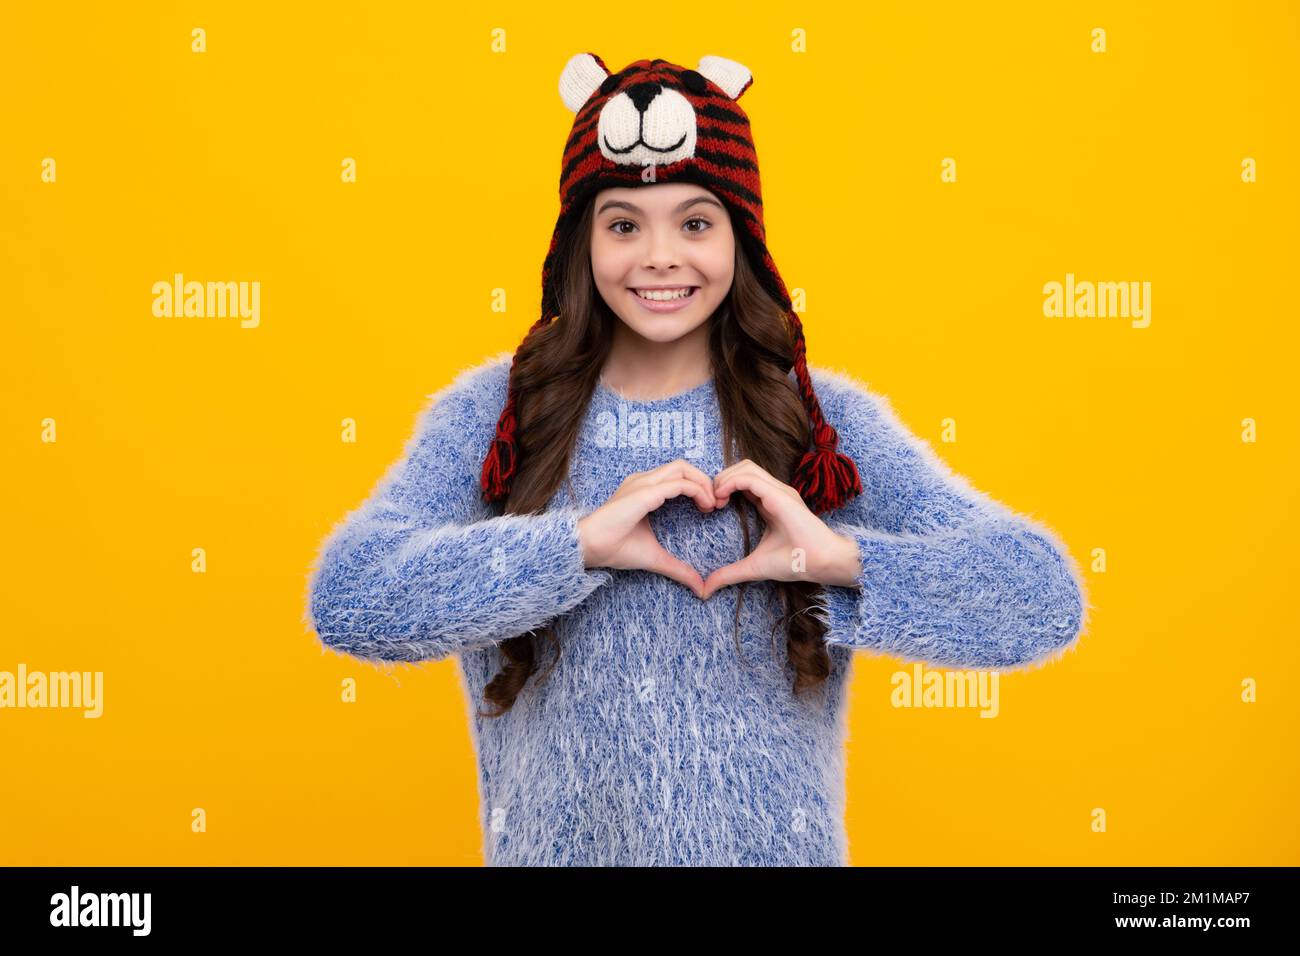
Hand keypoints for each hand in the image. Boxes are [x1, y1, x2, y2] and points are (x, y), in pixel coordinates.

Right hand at [577, 459, 719, 598]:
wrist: (590, 548)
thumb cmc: (615, 549)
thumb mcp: (655, 558)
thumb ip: (678, 569)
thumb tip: (700, 588)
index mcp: (644, 489)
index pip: (678, 475)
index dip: (699, 486)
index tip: (710, 508)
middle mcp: (644, 481)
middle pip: (683, 466)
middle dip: (705, 480)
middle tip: (716, 504)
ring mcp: (643, 483)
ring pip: (683, 468)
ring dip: (703, 483)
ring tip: (711, 505)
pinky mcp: (645, 492)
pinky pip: (678, 483)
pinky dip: (697, 490)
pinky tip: (704, 507)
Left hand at [700, 459, 862, 599]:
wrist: (821, 563)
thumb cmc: (795, 562)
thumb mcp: (753, 567)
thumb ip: (729, 574)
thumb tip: (706, 590)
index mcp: (770, 503)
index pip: (743, 481)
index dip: (723, 488)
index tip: (711, 508)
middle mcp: (775, 492)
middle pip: (743, 467)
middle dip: (721, 478)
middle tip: (710, 501)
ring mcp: (779, 491)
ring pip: (746, 467)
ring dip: (724, 478)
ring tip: (715, 499)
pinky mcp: (780, 495)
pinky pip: (750, 478)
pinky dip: (731, 483)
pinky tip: (721, 498)